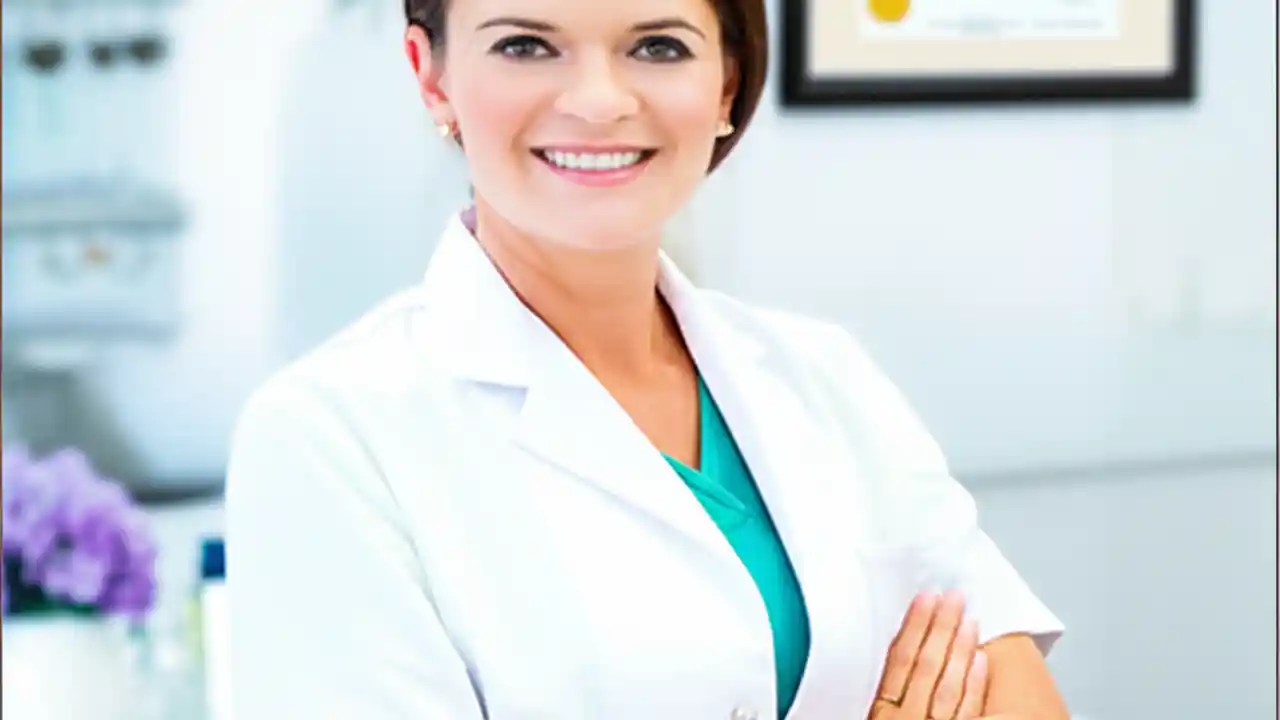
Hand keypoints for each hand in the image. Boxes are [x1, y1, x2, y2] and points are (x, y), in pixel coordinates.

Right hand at [867, 590, 987, 719]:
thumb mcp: (873, 714)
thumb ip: (884, 687)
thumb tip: (896, 641)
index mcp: (880, 712)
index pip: (898, 660)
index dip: (914, 625)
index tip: (926, 597)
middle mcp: (906, 719)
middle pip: (926, 666)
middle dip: (941, 627)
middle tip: (954, 597)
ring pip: (949, 685)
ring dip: (961, 649)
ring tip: (971, 619)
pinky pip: (970, 710)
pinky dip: (975, 684)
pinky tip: (982, 659)